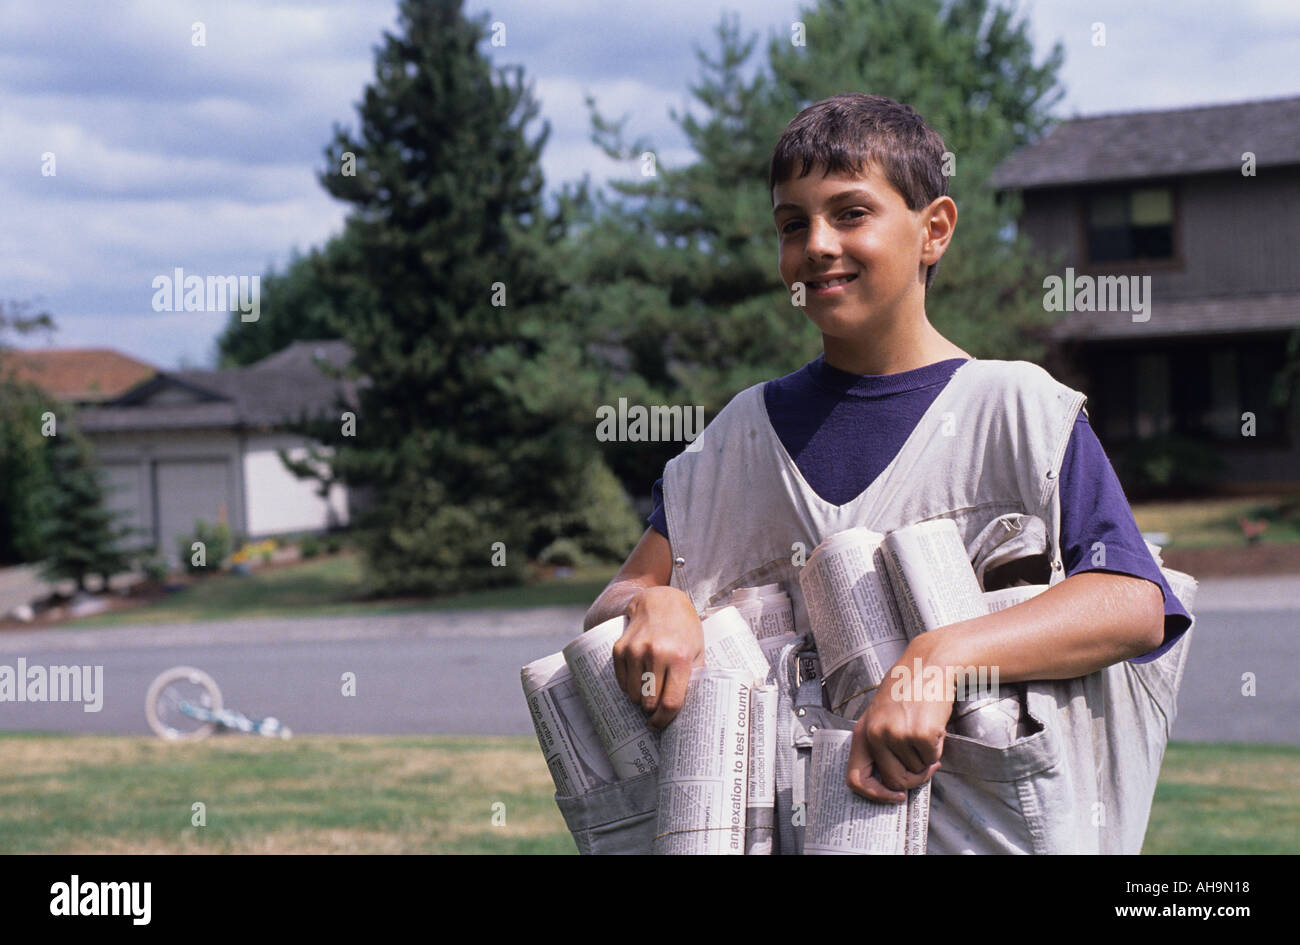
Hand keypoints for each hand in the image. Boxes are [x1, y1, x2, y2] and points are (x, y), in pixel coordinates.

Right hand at [612, 585, 704, 729]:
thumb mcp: (698, 651)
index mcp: (679, 658)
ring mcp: (635, 650)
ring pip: (633, 695)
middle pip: (649, 703)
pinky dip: (628, 687)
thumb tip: (691, 711)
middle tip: (655, 711)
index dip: (664, 721)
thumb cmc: (685, 629)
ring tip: (649, 692)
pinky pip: (621, 682)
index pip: (670, 702)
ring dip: (640, 699)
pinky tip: (638, 679)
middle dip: (652, 712)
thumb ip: (695, 678)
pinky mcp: (620, 648)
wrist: (660, 601)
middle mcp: (656, 654)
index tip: (659, 727)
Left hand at [846, 641, 952, 802]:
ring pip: (917, 769)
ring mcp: (897, 734)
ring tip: (925, 729)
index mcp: (863, 731)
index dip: (875, 794)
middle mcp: (876, 734)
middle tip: (924, 762)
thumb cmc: (907, 688)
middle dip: (914, 778)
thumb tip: (891, 782)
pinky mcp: (920, 733)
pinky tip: (934, 725)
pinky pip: (932, 758)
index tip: (895, 795)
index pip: (855, 778)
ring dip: (926, 756)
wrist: (929, 664)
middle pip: (894, 780)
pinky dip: (938, 747)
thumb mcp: (881, 714)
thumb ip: (880, 743)